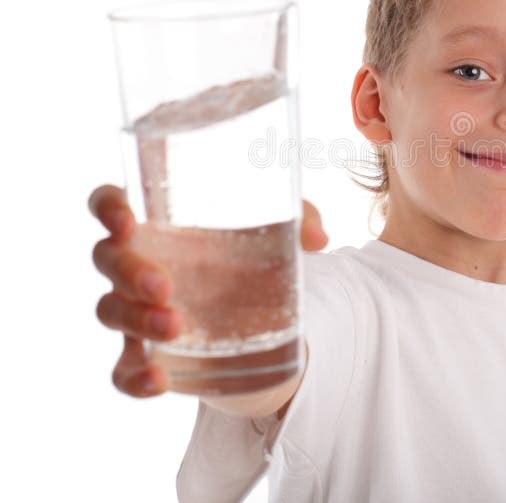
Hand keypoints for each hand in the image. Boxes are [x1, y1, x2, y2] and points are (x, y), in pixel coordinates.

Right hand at [89, 184, 328, 397]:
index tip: (128, 220)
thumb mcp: (277, 230)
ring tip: (176, 327)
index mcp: (159, 222)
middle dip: (129, 272)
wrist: (257, 317)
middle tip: (165, 286)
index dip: (108, 208)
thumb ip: (299, 219)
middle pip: (107, 259)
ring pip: (110, 311)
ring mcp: (135, 310)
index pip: (109, 203)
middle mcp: (137, 262)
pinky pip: (122, 370)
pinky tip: (159, 381)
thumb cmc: (250, 255)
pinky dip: (134, 379)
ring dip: (137, 320)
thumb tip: (318, 238)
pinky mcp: (145, 355)